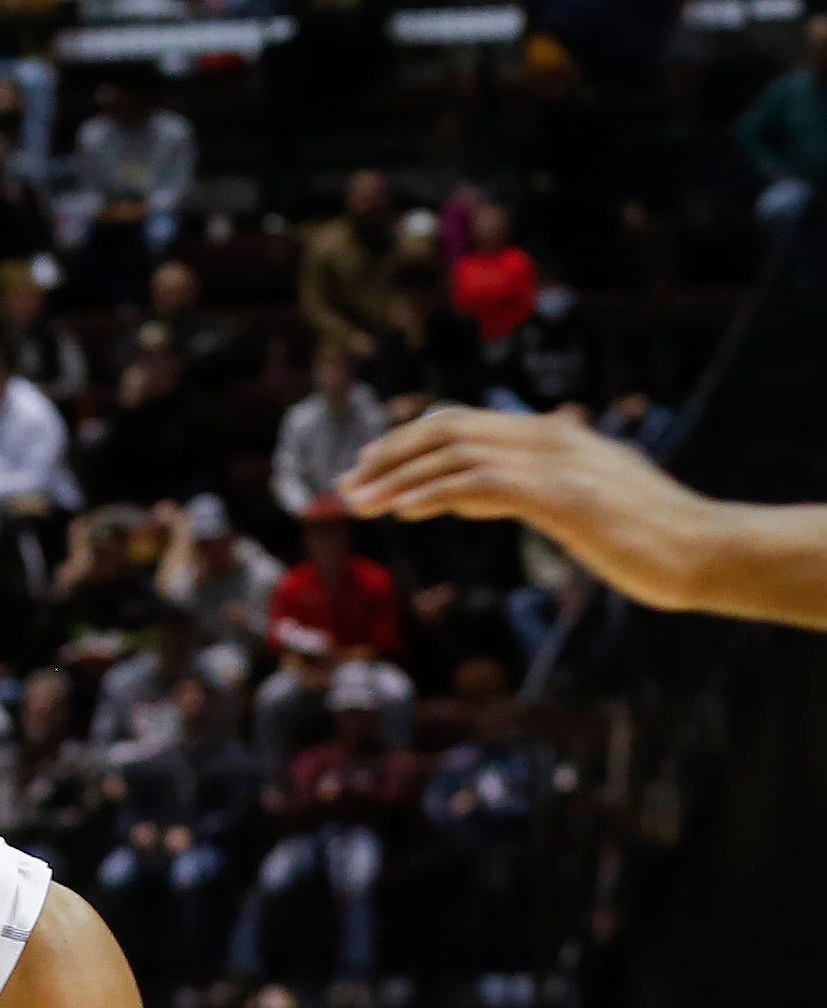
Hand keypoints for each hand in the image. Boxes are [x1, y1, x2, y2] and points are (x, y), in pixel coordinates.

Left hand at [340, 405, 702, 605]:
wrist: (698, 549)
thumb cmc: (640, 538)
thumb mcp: (570, 508)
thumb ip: (518, 494)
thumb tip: (465, 496)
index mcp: (552, 436)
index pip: (464, 423)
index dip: (409, 441)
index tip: (367, 466)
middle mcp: (548, 437)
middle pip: (449, 427)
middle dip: (389, 453)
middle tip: (344, 482)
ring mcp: (554, 461)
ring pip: (455, 451)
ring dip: (397, 476)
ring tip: (355, 500)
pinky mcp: (557, 495)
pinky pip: (479, 483)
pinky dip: (432, 493)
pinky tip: (400, 510)